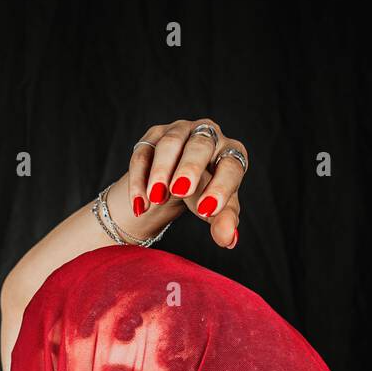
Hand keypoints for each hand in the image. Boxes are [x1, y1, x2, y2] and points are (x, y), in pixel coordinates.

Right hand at [127, 117, 249, 248]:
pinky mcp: (154, 136)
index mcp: (231, 152)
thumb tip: (228, 239)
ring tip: (156, 197)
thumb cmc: (203, 195)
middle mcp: (208, 134)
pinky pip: (144, 152)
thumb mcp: (216, 210)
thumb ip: (224, 221)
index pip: (231, 165)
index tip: (207, 210)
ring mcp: (180, 131)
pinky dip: (140, 178)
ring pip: (170, 143)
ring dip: (161, 170)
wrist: (175, 186)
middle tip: (180, 191)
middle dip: (190, 167)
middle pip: (201, 143)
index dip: (220, 186)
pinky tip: (140, 203)